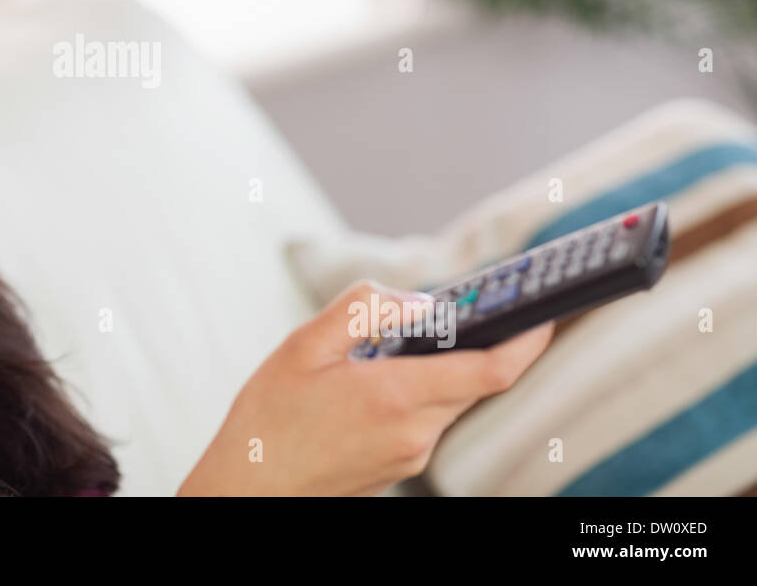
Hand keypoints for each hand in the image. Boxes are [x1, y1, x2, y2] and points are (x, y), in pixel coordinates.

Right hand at [176, 279, 554, 495]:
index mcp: (395, 395)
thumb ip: (364, 312)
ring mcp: (408, 455)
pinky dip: (414, 392)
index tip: (544, 315)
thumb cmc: (267, 419)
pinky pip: (424, 420)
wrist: (248, 489)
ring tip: (386, 348)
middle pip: (472, 382)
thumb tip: (416, 303)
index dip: (527, 341)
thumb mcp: (302, 346)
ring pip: (447, 400)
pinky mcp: (398, 467)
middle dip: (472, 345)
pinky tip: (370, 383)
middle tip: (454, 312)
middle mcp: (413, 432)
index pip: (490, 370)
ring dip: (435, 369)